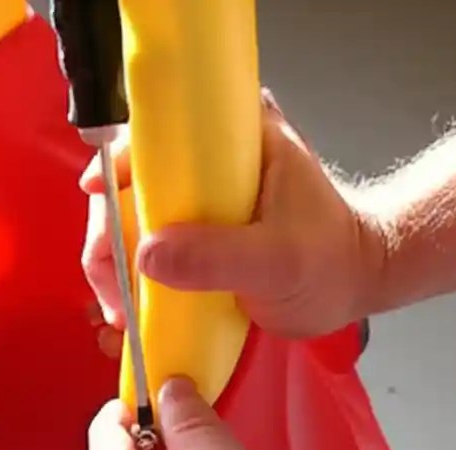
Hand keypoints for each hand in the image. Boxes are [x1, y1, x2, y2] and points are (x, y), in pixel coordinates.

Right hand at [80, 89, 384, 338]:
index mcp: (235, 133)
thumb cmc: (331, 262)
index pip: (156, 132)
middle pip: (131, 179)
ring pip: (132, 213)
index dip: (117, 167)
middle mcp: (209, 152)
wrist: (356, 281)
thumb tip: (146, 256)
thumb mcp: (280, 263)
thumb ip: (219, 258)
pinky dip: (134, 271)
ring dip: (117, 260)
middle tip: (116, 292)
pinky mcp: (195, 222)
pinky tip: (132, 305)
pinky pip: (147, 237)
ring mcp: (199, 188)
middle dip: (110, 234)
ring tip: (123, 310)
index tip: (99, 207)